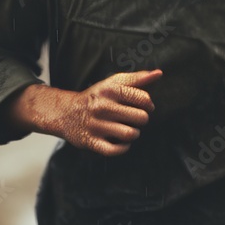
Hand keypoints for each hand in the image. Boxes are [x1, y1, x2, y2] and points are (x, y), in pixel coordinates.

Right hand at [8, 69, 161, 155]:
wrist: (66, 112)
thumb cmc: (96, 97)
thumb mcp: (113, 83)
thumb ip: (137, 78)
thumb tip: (159, 73)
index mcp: (110, 90)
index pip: (143, 98)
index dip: (149, 104)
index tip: (145, 106)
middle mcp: (103, 106)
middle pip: (140, 118)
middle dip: (142, 120)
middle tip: (135, 119)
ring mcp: (96, 125)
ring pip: (130, 134)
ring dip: (134, 134)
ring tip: (128, 130)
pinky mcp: (91, 141)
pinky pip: (115, 150)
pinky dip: (123, 148)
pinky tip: (121, 142)